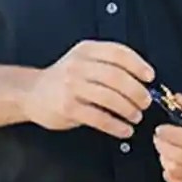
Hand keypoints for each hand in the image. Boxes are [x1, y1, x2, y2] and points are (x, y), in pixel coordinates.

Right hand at [22, 40, 154, 138]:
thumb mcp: (83, 61)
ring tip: (136, 116)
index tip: (150, 77)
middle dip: (136, 91)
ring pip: (109, 97)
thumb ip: (108, 64)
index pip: (118, 52)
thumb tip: (142, 80)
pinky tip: (124, 130)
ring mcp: (72, 86)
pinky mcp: (68, 108)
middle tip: (145, 102)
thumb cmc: (64, 79)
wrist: (31, 93)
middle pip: (116, 76)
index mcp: (87, 50)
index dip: (138, 65)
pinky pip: (99, 118)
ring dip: (128, 109)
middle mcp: (79, 65)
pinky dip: (116, 126)